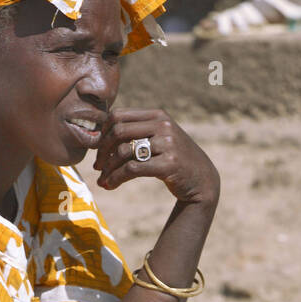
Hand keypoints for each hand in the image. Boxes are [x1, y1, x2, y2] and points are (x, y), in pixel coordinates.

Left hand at [94, 108, 219, 207]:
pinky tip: (110, 185)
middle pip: (118, 131)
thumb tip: (102, 135)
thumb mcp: (160, 138)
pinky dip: (116, 178)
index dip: (103, 132)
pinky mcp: (169, 164)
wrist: (202, 180)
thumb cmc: (175, 160)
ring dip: (108, 169)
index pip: (118, 115)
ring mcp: (167, 144)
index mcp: (158, 115)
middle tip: (98, 166)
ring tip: (102, 181)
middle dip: (102, 151)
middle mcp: (163, 126)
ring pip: (123, 151)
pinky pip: (132, 169)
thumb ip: (138, 132)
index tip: (99, 150)